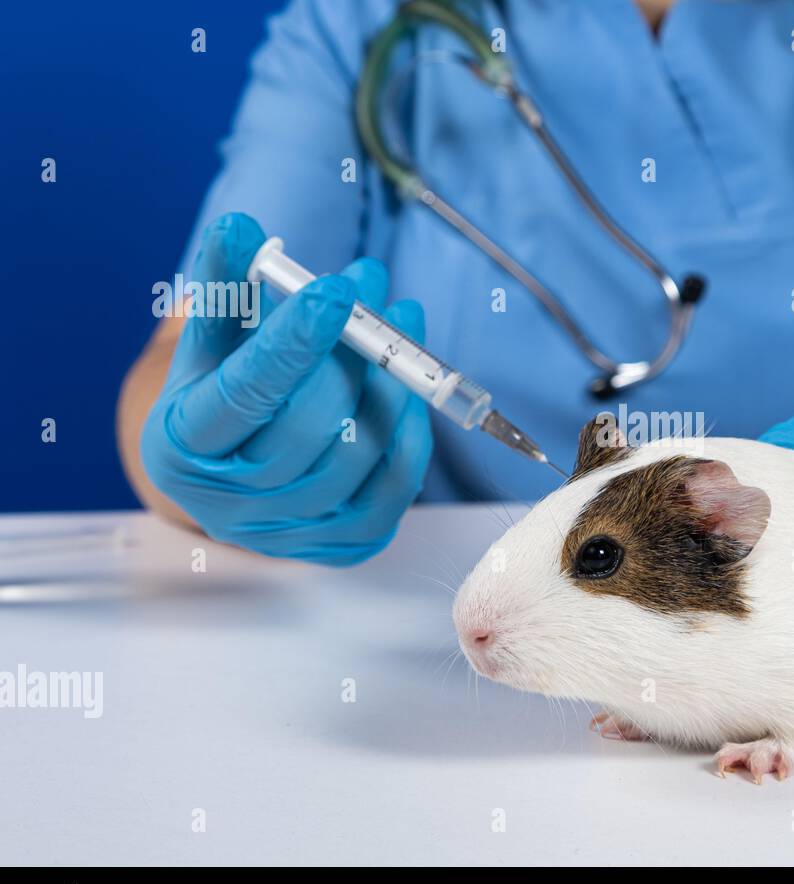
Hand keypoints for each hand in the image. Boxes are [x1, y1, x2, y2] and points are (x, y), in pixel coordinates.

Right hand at [141, 213, 431, 564]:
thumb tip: (238, 227)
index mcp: (182, 445)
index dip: (293, 342)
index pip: (244, 394)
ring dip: (391, 380)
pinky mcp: (341, 544)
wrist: (232, 474)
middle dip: (353, 349)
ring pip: (359, 451)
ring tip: (401, 322)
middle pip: (310, 423)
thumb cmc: (219, 395)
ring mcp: (288, 530)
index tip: (335, 288)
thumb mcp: (211, 343)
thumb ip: (225, 289)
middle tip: (373, 283)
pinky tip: (406, 385)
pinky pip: (394, 485)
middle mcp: (230, 501)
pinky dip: (409, 429)